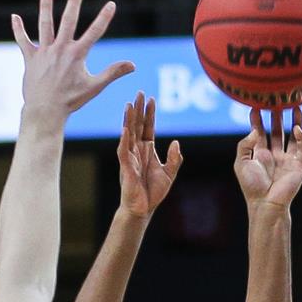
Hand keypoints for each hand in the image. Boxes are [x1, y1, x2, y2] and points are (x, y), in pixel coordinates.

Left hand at [13, 0, 127, 131]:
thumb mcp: (94, 87)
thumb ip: (113, 73)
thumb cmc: (71, 100)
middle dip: (74, 3)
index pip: (94, 32)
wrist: (45, 111)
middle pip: (68, 20)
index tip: (112, 4)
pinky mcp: (31, 58)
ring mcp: (44, 52)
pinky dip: (18, 29)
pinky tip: (15, 17)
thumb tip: (133, 65)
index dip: (104, 18)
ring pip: (45, 24)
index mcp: (77, 55)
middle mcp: (61, 49)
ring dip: (45, 6)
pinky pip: (23, 40)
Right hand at [115, 93, 181, 216]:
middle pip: (137, 125)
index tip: (152, 98)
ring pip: (129, 134)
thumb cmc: (153, 193)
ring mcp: (130, 158)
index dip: (150, 114)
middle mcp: (137, 151)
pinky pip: (124, 151)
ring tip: (130, 104)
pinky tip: (126, 128)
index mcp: (147, 151)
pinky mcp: (126, 168)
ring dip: (129, 119)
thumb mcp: (169, 174)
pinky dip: (124, 140)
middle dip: (139, 109)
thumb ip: (174, 159)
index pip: (148, 127)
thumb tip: (176, 142)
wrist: (142, 210)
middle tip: (140, 92)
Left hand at [233, 106, 301, 210]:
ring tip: (294, 106)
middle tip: (277, 100)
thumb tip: (255, 130)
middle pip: (278, 130)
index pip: (260, 131)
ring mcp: (288, 160)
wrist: (266, 203)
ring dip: (294, 121)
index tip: (256, 105)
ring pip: (293, 136)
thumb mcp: (241, 163)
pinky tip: (297, 128)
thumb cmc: (252, 186)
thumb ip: (244, 145)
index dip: (258, 119)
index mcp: (261, 154)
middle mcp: (275, 155)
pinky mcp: (300, 165)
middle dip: (277, 116)